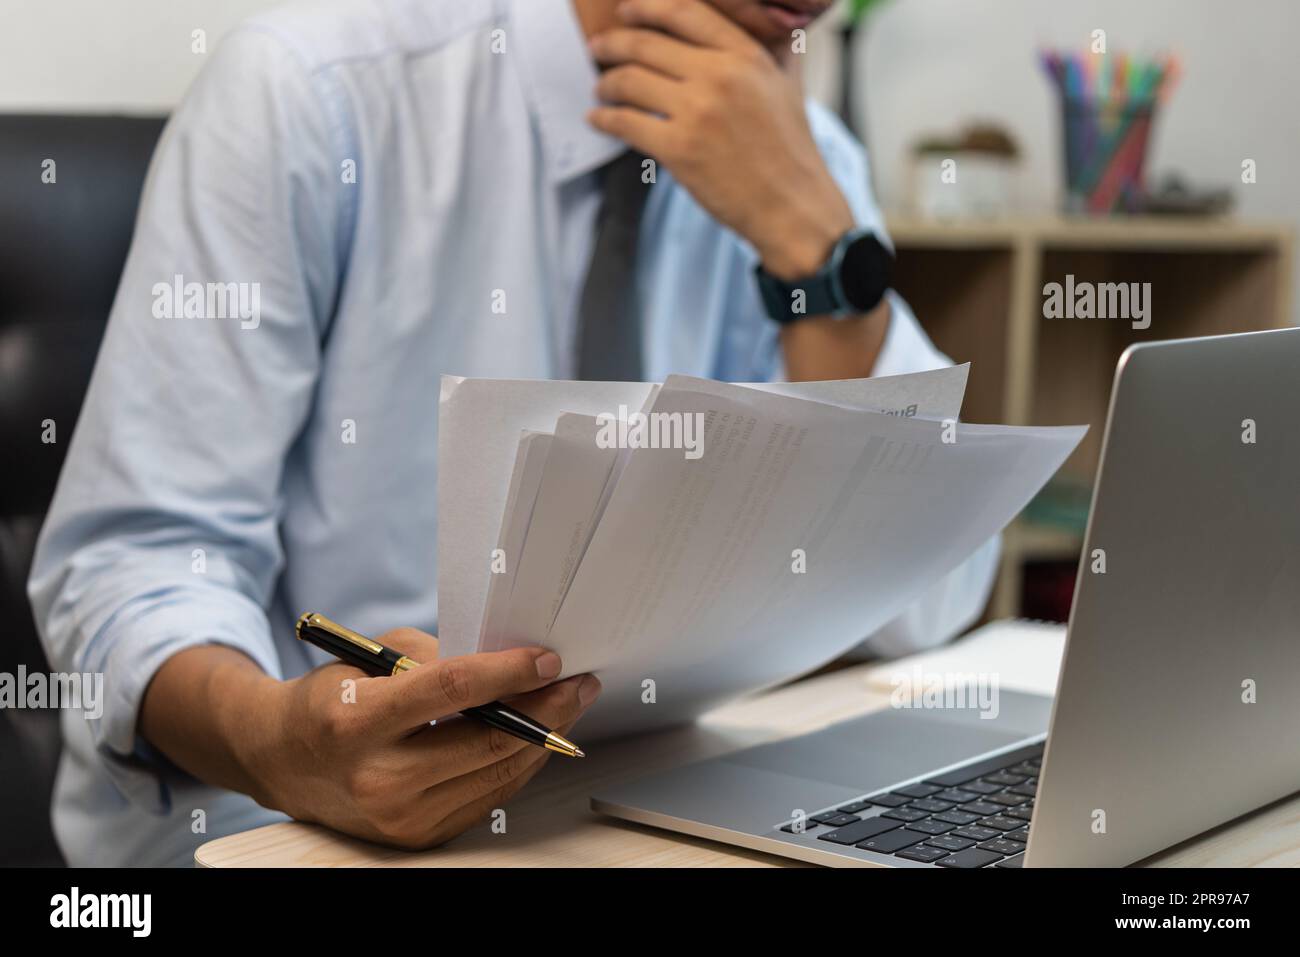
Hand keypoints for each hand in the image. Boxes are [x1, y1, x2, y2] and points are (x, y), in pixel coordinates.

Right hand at [245, 629, 600, 848]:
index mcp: (359, 720)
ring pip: (496, 774)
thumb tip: (508, 664)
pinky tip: (534, 738)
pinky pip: (487, 797)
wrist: (284, 761)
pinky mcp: (419, 836)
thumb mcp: (371, 657)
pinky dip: (517, 766)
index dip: (509, 673)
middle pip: (487, 742)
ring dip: (543, 738)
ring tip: (567, 705)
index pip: (452, 691)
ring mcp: (400, 816)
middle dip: (546, 708)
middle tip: (579, 682)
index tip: (548, 659)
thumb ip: (436, 658)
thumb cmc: (333, 699)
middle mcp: (379, 777)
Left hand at [588, 0, 854, 279]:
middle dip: (613, 43)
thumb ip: (776, 49)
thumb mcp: (789, 85)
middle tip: (598, 47)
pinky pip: (626, 123)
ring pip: (630, 81)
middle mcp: (720, 76)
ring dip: (606, 82)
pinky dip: (604, 119)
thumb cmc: (791, 149)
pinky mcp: (679, 149)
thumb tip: (775, 21)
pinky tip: (597, 119)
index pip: (683, 11)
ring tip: (601, 88)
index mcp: (745, 55)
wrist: (792, 205)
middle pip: (647, 43)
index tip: (625, 10)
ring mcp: (697, 112)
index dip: (646, 6)